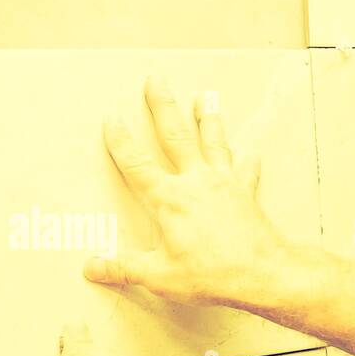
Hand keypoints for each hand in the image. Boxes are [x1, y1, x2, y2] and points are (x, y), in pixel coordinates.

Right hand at [84, 76, 281, 306]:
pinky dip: (247, 159)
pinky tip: (249, 151)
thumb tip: (90, 267)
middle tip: (156, 79)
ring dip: (208, 118)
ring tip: (205, 98)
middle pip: (175, 136)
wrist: (263, 273)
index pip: (137, 164)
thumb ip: (123, 268)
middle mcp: (197, 182)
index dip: (121, 141)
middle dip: (163, 106)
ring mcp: (225, 183)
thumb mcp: (159, 276)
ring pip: (214, 142)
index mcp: (170, 199)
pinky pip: (246, 169)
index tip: (111, 117)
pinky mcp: (247, 193)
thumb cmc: (212, 274)